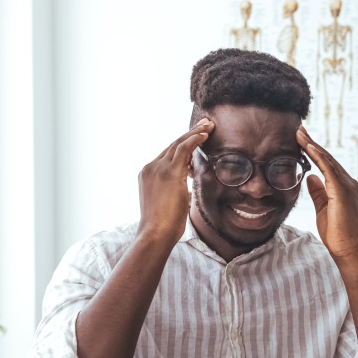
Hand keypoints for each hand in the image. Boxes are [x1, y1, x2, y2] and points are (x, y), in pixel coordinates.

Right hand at [137, 120, 212, 246]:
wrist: (155, 234)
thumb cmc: (163, 226)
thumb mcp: (169, 202)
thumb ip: (176, 190)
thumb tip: (187, 187)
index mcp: (148, 175)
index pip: (167, 154)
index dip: (182, 144)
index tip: (195, 137)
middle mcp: (151, 168)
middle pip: (172, 145)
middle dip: (190, 133)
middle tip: (204, 124)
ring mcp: (158, 169)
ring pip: (178, 144)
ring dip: (195, 133)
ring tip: (209, 125)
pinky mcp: (168, 173)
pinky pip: (183, 149)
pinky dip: (195, 139)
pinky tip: (205, 134)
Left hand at [297, 126, 357, 261]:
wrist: (348, 249)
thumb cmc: (337, 233)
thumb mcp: (322, 208)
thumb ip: (318, 191)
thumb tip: (310, 177)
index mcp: (342, 186)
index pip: (325, 163)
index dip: (312, 150)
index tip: (300, 139)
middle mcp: (347, 182)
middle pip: (327, 157)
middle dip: (311, 142)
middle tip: (298, 128)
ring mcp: (347, 185)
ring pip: (327, 159)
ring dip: (312, 145)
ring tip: (299, 133)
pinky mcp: (342, 191)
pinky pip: (329, 169)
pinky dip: (318, 156)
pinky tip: (308, 147)